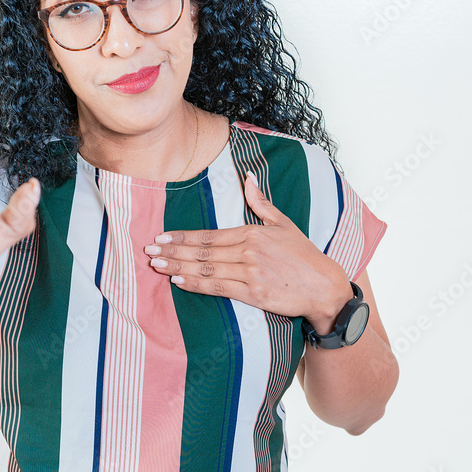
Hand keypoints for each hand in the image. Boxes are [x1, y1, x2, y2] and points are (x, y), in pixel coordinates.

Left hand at [145, 172, 349, 332]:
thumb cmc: (304, 255)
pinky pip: (218, 288)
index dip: (183, 236)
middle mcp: (248, 251)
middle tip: (148, 250)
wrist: (323, 286)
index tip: (161, 237)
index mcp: (251, 233)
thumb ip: (261, 203)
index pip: (209, 235)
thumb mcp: (283, 223)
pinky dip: (196, 284)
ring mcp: (250, 273)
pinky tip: (178, 280)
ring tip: (156, 265)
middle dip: (173, 250)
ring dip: (178, 266)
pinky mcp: (254, 293)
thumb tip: (248, 178)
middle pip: (202, 252)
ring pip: (206, 269)